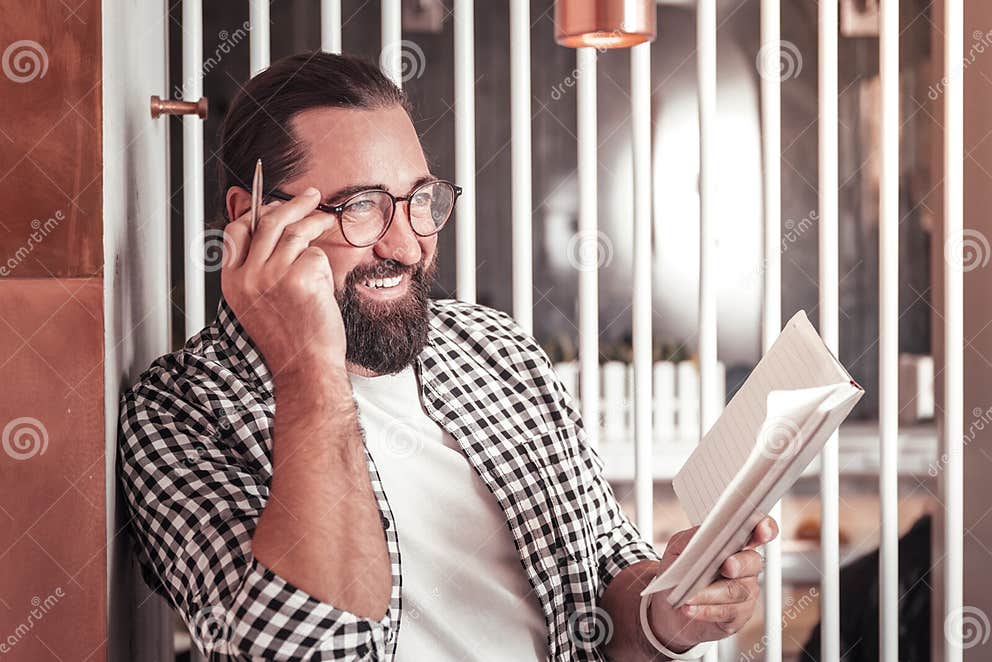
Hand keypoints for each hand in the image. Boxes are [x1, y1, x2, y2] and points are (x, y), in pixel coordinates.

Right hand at [221, 187, 345, 377]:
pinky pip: (316, 255)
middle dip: (292, 204)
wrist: (305, 368)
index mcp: (232, 281)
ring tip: (327, 220)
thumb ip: (257, 270)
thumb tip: (274, 232)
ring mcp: (273, 276)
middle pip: (268, 222)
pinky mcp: (300, 278)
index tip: (273, 204)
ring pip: (296, 233)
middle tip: (310, 196)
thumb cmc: (288, 340)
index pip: (236, 230)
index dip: (256, 211)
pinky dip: (324, 264)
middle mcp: (248, 276)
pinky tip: (324, 284)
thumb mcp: (257, 303)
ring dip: (316, 221)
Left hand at [646, 516, 778, 651]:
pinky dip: (705, 610)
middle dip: (739, 563)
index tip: (762, 530)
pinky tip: (690, 608)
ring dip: (710, 593)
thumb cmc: (680, 572)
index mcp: (734, 544)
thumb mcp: (678, 548)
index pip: (758, 531)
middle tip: (726, 566)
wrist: (669, 604)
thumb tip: (704, 535)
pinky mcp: (737, 615)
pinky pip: (726, 612)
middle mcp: (745, 566)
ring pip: (735, 590)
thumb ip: (693, 538)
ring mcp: (744, 592)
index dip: (766, 528)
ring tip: (689, 595)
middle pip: (753, 562)